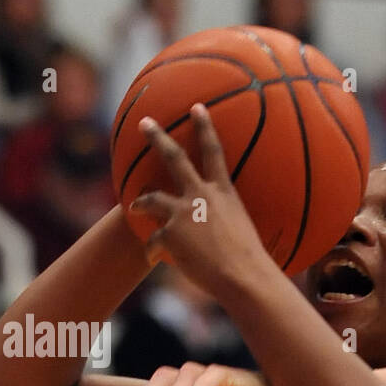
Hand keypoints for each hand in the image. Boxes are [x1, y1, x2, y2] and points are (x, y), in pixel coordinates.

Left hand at [129, 104, 276, 300]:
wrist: (244, 277)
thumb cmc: (252, 261)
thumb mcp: (244, 230)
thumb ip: (226, 221)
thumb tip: (216, 229)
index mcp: (224, 192)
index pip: (214, 151)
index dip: (204, 127)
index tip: (196, 107)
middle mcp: (201, 196)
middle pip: (174, 157)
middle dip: (157, 137)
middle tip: (144, 122)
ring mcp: (182, 213)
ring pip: (151, 198)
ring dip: (139, 202)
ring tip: (133, 206)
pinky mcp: (169, 234)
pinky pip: (153, 240)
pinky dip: (153, 250)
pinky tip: (153, 259)